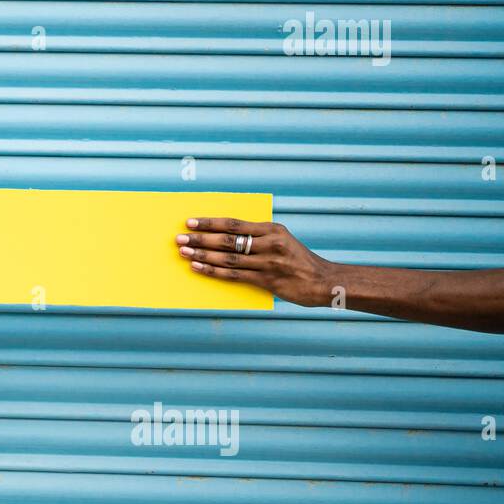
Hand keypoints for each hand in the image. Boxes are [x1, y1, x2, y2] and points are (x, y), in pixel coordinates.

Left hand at [175, 217, 334, 307]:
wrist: (324, 281)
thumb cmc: (298, 260)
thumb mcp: (282, 239)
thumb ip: (258, 236)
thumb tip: (225, 234)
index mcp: (272, 229)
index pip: (233, 224)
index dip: (210, 222)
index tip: (190, 222)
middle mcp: (269, 244)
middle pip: (227, 240)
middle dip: (200, 239)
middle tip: (179, 238)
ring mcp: (268, 263)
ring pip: (228, 258)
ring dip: (203, 256)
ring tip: (184, 253)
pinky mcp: (267, 281)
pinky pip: (234, 275)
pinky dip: (214, 271)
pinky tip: (199, 269)